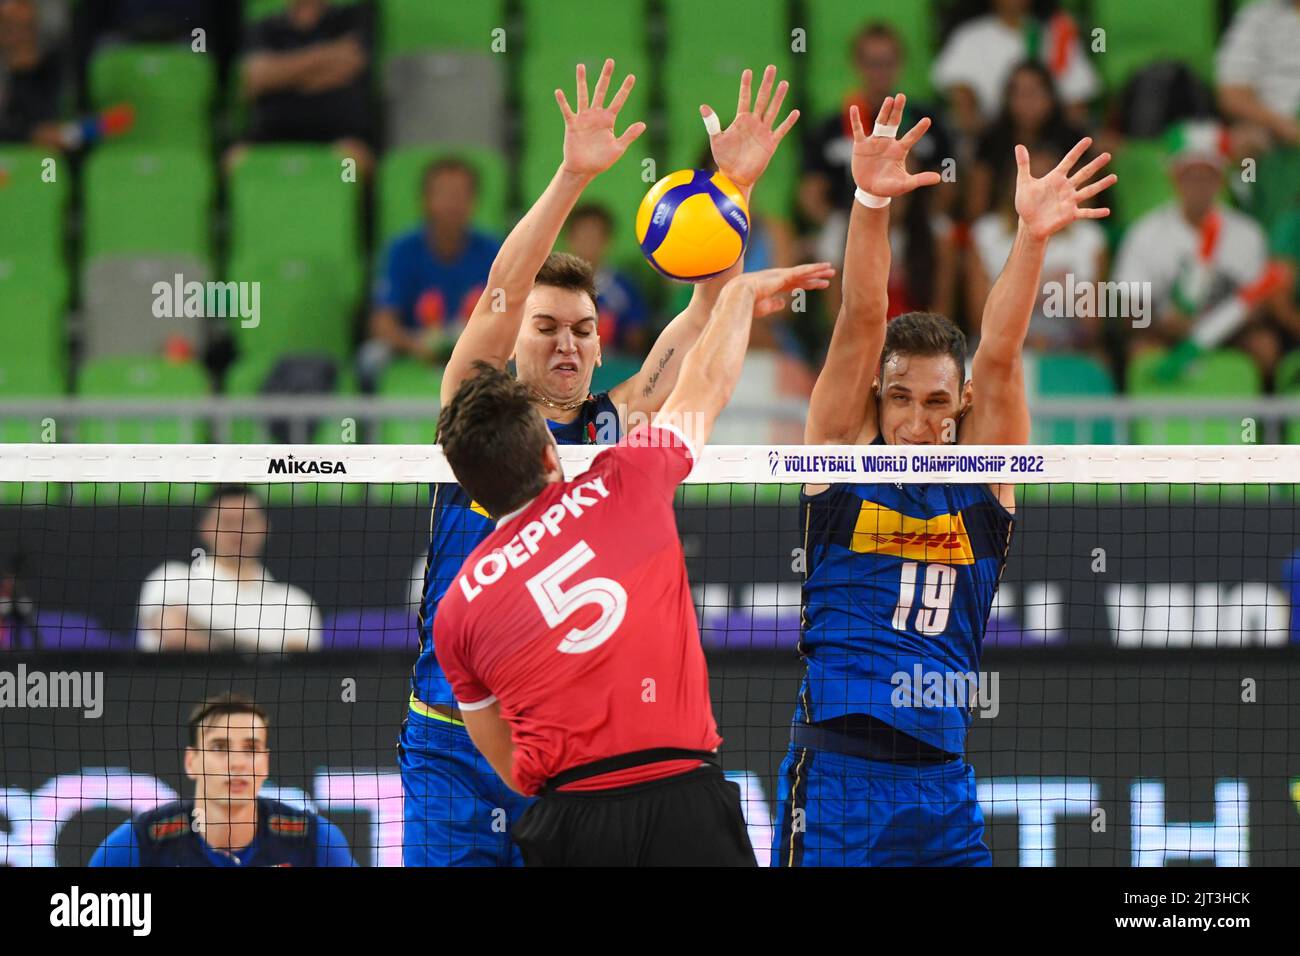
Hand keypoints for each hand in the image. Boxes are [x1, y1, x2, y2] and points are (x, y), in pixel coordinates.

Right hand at [555, 58, 645, 178]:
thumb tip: (643, 124)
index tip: (632, 76)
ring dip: (582, 81)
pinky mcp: (572, 124)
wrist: (584, 170)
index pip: (619, 100)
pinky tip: (559, 92)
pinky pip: (567, 111)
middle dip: (606, 77)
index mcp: (608, 120)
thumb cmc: (601, 161)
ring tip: (581, 66)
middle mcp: (596, 115)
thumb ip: (629, 135)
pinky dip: (563, 102)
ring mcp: (583, 118)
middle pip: (602, 91)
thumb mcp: (618, 148)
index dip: (625, 89)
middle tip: (610, 61)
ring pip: (583, 95)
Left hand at [702, 65, 799, 188]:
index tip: (748, 71)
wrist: (735, 176)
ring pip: (773, 110)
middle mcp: (754, 123)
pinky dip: (788, 122)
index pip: (744, 98)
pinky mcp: (771, 143)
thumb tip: (703, 106)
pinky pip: (781, 130)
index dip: (746, 85)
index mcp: (741, 120)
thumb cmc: (724, 158)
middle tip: (771, 67)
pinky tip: (795, 112)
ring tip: (784, 83)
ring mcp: (763, 132)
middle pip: (762, 99)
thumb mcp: (717, 140)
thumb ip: (712, 123)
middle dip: (766, 83)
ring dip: (779, 97)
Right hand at [733, 262, 835, 317]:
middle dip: (815, 277)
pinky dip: (814, 268)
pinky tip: (824, 267)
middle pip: (802, 277)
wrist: (738, 297)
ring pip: (805, 273)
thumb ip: (774, 305)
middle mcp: (779, 278)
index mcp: (774, 286)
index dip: (806, 285)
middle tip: (829, 276)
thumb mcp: (763, 308)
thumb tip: (783, 304)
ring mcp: (782, 276)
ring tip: (831, 271)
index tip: (817, 285)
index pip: (794, 285)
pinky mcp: (784, 275)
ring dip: (818, 272)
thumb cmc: (746, 304)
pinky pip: (803, 271)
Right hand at [849, 93, 941, 197]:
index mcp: (899, 150)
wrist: (870, 190)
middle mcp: (888, 143)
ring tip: (889, 99)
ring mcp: (874, 142)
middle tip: (901, 96)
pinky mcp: (861, 145)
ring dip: (884, 111)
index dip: (919, 129)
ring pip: (879, 123)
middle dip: (898, 110)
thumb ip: (920, 179)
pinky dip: (856, 120)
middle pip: (894, 123)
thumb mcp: (905, 184)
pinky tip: (854, 108)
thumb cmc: (889, 187)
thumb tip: (938, 178)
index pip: (911, 137)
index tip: (927, 120)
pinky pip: (858, 130)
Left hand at [1015, 137, 1116, 240]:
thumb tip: (1019, 145)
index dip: (1078, 150)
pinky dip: (1095, 213)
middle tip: (1108, 155)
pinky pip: (1086, 213)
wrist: (1029, 224)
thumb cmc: (1026, 203)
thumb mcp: (1024, 183)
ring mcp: (1070, 201)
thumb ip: (1023, 165)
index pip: (1068, 161)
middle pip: (1083, 174)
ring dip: (1101, 185)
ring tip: (1114, 177)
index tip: (1088, 139)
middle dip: (1095, 165)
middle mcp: (1066, 188)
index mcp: (1056, 178)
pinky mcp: (1071, 215)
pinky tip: (1107, 211)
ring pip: (1089, 191)